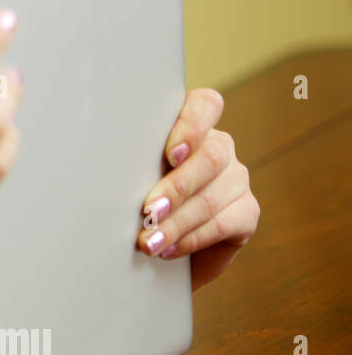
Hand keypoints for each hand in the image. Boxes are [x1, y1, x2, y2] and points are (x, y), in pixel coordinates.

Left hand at [136, 88, 260, 291]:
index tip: (171, 154)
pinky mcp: (246, 212)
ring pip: (212, 196)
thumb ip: (131, 165)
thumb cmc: (131, 202)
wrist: (156, 249)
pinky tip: (168, 248)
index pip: (205, 106)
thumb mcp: (129, 177)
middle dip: (176, 188)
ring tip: (149, 240)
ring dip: (177, 222)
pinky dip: (192, 238)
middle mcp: (218, 148)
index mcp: (190, 127)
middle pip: (210, 157)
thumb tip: (107, 175)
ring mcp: (236, 179)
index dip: (192, 126)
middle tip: (148, 212)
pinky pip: (225, 223)